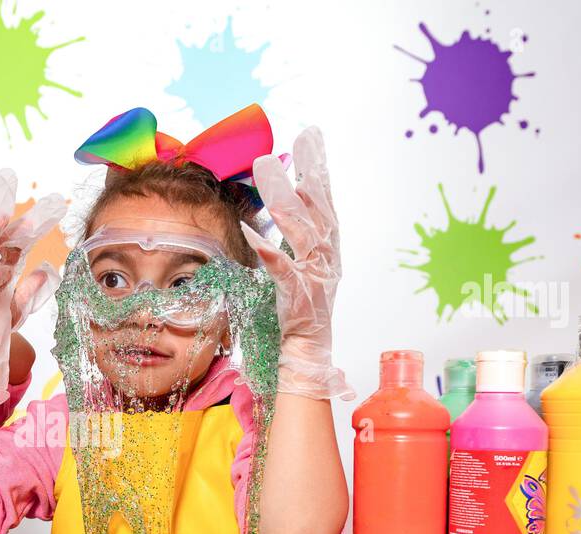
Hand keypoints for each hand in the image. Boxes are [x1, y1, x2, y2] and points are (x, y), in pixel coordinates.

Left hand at [240, 127, 353, 400]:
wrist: (308, 350)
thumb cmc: (302, 308)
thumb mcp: (301, 264)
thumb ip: (295, 234)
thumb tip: (282, 201)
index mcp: (326, 247)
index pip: (324, 200)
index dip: (318, 167)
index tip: (312, 136)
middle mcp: (325, 257)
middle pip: (319, 207)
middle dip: (311, 170)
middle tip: (303, 136)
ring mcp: (313, 275)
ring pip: (300, 230)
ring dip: (284, 198)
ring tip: (268, 168)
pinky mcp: (296, 295)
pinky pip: (281, 269)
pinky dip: (269, 251)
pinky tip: (253, 233)